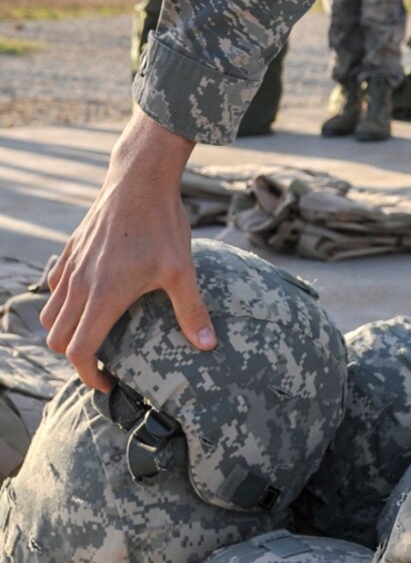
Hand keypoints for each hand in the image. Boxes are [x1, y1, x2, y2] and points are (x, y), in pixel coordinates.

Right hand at [41, 108, 214, 390]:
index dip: (89, 375)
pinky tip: (89, 297)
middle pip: (56, 339)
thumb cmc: (161, 225)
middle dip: (75, 357)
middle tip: (103, 360)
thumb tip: (208, 346)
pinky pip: (54, 287)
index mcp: (101, 297)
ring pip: (50, 313)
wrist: (139, 179)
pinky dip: (63, 302)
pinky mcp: (70, 251)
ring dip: (65, 330)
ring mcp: (70, 267)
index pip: (78, 352)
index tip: (108, 383)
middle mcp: (77, 285)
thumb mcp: (182, 271)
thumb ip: (192, 312)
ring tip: (94, 332)